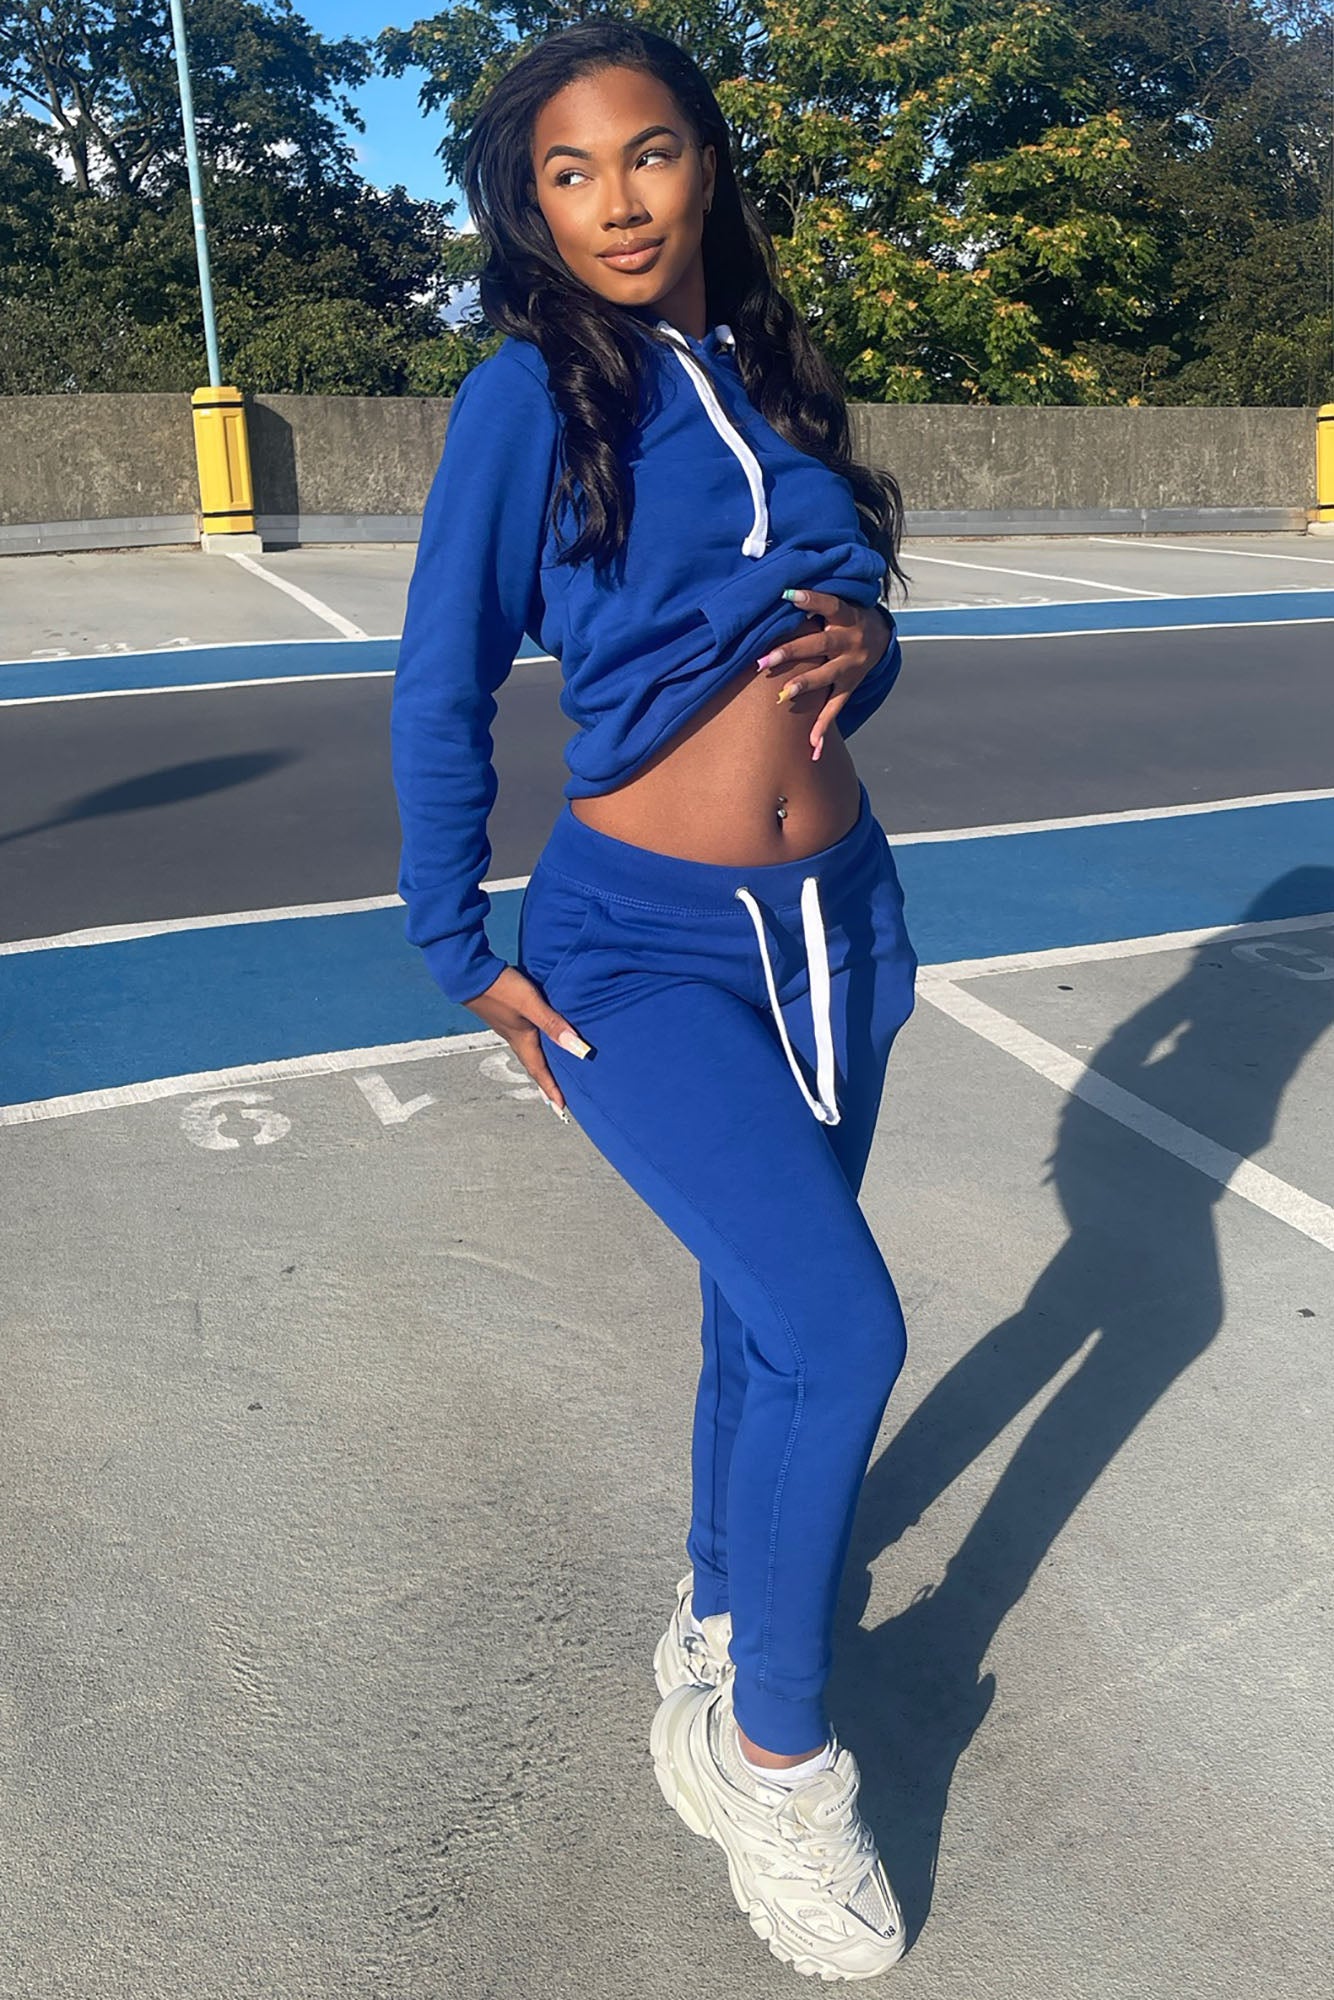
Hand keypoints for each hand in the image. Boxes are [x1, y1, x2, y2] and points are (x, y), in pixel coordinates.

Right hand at [466, 964, 591, 1119]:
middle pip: (534, 1066)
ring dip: (539, 1066)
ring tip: (548, 1074)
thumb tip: (577, 1048)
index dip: (551, 1089)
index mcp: (521, 1039)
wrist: (469, 973)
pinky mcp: (505, 1014)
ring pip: (528, 1053)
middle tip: (554, 1098)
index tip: (560, 1108)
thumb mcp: (530, 1004)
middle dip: (545, 1083)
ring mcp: (507, 1026)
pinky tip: (536, 1040)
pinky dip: (534, 1048)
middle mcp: (514, 1037)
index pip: (539, 1071)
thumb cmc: (500, 988)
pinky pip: (524, 1038)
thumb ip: (552, 1024)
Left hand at [755, 589, 893, 761]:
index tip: (788, 594)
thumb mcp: (839, 602)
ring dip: (805, 686)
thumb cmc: (845, 615)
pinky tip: (812, 747)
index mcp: (846, 616)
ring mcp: (851, 666)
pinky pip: (835, 708)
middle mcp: (849, 641)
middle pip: (819, 645)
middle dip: (790, 652)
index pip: (829, 604)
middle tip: (763, 660)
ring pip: (826, 677)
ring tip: (783, 695)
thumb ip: (814, 602)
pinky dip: (823, 727)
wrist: (881, 635)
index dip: (810, 599)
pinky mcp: (850, 686)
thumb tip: (780, 590)